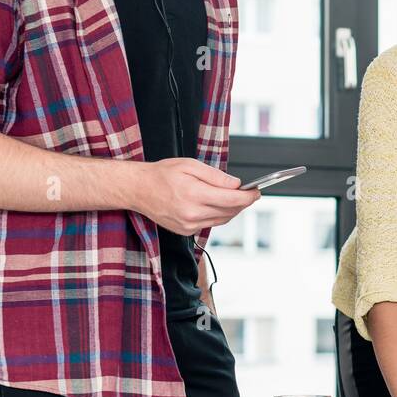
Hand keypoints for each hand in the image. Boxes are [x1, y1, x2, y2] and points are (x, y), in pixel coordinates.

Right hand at [134, 157, 259, 234]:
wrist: (138, 189)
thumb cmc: (162, 174)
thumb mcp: (190, 165)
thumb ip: (216, 176)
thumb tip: (236, 184)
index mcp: (195, 195)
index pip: (233, 200)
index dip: (249, 196)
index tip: (257, 192)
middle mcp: (192, 214)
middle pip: (230, 211)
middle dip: (243, 202)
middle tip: (249, 193)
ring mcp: (189, 225)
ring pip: (222, 220)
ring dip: (232, 210)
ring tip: (234, 197)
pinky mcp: (185, 231)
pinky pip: (210, 223)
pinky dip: (218, 215)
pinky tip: (215, 204)